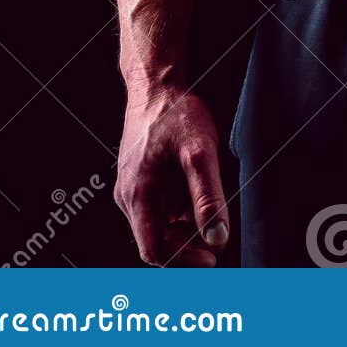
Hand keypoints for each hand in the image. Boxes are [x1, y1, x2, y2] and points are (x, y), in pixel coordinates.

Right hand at [115, 88, 229, 264]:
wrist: (157, 85)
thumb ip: (208, 198)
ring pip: (159, 225)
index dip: (183, 261)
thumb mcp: (200, 153)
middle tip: (216, 234)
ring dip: (184, 226)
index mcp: (138, 197)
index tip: (212, 258)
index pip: (154, 251)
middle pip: (156, 241)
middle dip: (187, 244)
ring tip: (208, 205)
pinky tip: (195, 193)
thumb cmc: (175, 113)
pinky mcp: (140, 180)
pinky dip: (179, 210)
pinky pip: (159, 208)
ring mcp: (132, 188)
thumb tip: (218, 237)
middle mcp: (129, 197)